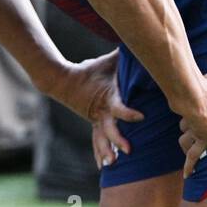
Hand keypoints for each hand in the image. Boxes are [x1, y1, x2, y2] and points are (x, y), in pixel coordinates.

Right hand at [48, 50, 143, 169]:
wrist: (63, 80)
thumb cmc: (91, 70)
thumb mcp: (108, 62)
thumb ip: (126, 56)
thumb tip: (144, 40)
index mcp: (108, 97)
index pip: (119, 106)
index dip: (129, 112)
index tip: (140, 117)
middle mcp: (102, 112)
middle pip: (110, 128)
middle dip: (118, 139)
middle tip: (127, 150)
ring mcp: (96, 120)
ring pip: (101, 138)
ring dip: (106, 151)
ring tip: (112, 163)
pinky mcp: (93, 124)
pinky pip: (97, 141)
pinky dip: (100, 153)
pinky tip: (104, 166)